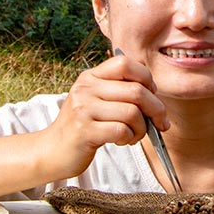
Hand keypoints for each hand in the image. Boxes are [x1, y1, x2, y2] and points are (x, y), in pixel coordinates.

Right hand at [38, 51, 165, 179]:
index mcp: (90, 76)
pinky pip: (122, 130)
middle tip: (159, 123)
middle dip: (156, 109)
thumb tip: (154, 88)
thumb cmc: (83, 125)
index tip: (152, 95)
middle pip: (136, 90)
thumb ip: (119, 89)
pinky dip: (130, 138)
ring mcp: (84, 109)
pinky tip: (123, 140)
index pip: (125, 63)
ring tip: (134, 135)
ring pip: (132, 113)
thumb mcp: (96, 99)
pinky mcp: (85, 131)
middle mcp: (86, 88)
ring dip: (142, 128)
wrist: (53, 150)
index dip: (146, 78)